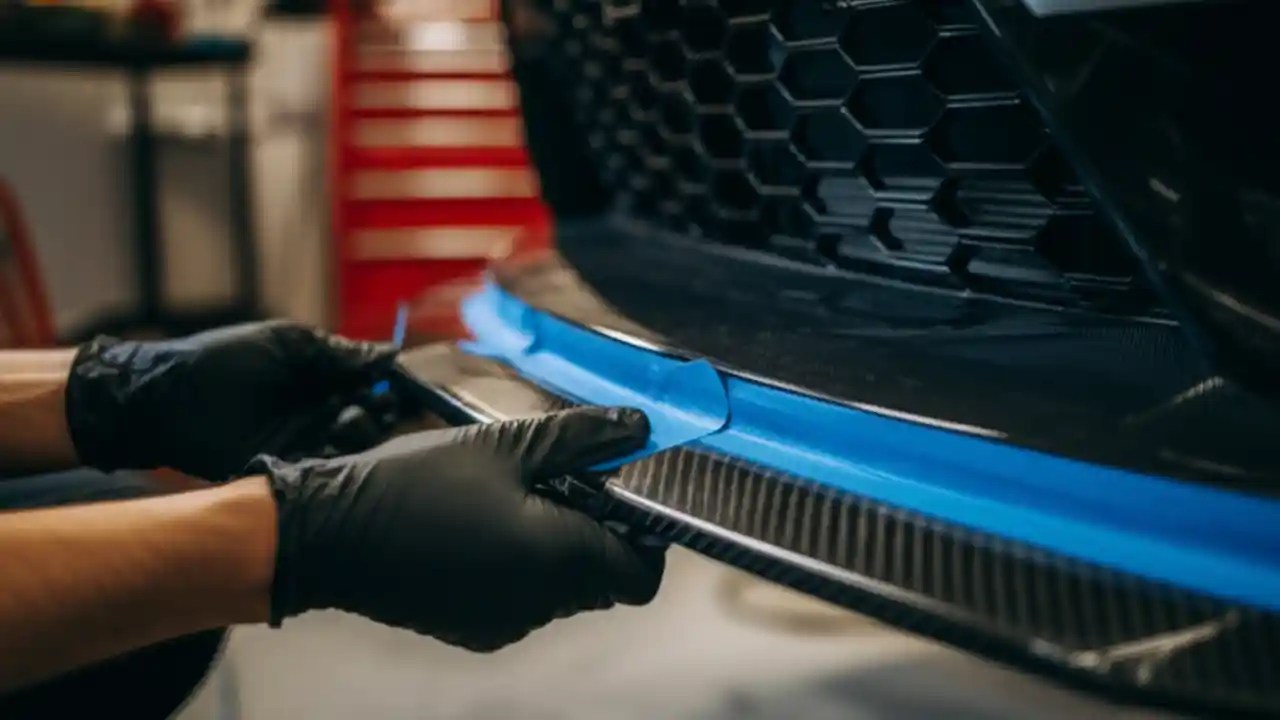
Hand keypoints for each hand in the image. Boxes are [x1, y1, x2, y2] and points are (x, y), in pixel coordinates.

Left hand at [65, 321, 394, 480]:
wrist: (164, 400)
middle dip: (386, 413)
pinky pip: (327, 471)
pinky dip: (340, 465)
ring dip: (361, 436)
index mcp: (322, 377)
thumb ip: (337, 352)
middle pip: (373, 418)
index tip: (412, 389)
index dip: (395, 388)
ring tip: (346, 423)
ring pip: (355, 446)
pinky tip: (337, 453)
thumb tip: (389, 353)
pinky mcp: (289, 469)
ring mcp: (307, 442)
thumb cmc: (219, 360)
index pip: (373, 384)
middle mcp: (321, 410)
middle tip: (382, 408)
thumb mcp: (284, 343)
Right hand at [254, 407, 663, 651]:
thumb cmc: (416, 484)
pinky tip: (482, 526)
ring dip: (557, 547)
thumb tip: (641, 427)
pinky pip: (523, 600)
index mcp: (558, 560)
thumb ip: (581, 438)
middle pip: (603, 579)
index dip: (644, 532)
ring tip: (515, 497)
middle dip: (598, 531)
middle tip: (563, 480)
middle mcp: (539, 605)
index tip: (620, 490)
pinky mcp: (473, 628)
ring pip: (562, 590)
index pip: (641, 572)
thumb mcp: (505, 445)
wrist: (328, 535)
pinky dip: (521, 568)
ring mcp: (504, 623)